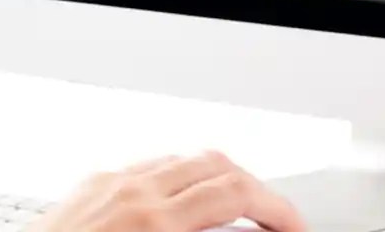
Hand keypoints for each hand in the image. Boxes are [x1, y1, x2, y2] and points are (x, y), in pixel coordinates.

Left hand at [31, 152, 304, 231]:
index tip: (294, 226)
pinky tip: (182, 201)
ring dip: (218, 178)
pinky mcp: (90, 186)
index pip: (237, 194)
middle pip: (217, 165)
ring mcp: (109, 184)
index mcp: (155, 224)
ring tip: (236, 208)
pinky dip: (176, 177)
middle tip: (273, 218)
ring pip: (182, 159)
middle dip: (255, 188)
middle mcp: (132, 194)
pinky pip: (146, 167)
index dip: (278, 209)